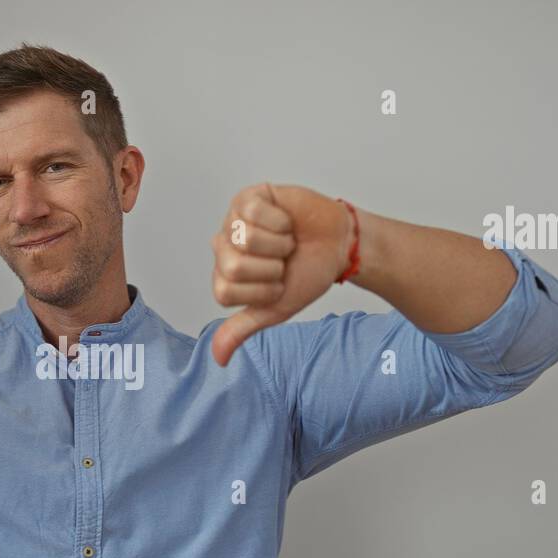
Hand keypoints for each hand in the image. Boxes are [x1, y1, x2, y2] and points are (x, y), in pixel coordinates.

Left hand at [209, 182, 352, 365]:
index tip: (277, 284)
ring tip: (287, 242)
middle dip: (271, 268)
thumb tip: (218, 359)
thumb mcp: (274, 309)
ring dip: (278, 244)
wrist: (339, 247)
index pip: (225, 292)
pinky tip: (286, 222)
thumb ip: (242, 329)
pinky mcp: (249, 198)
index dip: (260, 292)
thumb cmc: (306, 274)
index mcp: (225, 277)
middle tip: (284, 261)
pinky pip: (254, 212)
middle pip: (233, 266)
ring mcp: (233, 221)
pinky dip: (280, 221)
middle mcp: (223, 248)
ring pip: (245, 239)